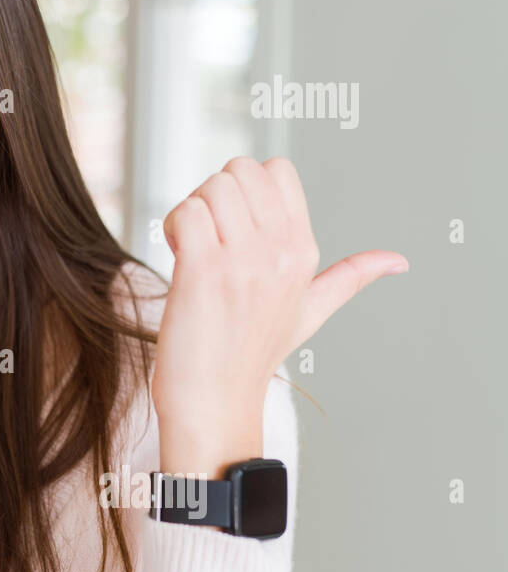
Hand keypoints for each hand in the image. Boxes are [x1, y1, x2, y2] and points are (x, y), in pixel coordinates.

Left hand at [152, 157, 406, 478]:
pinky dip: (172, 227)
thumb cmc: (251, 355)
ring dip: (189, 211)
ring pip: (210, 186)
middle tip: (205, 237)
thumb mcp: (311, 311)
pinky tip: (176, 258)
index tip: (231, 227)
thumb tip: (398, 262)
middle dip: (212, 195)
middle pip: (239, 170)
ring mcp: (244, 261)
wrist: (215, 402)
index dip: (243, 188)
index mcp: (304, 252)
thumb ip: (350, 278)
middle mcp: (280, 252)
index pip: (276, 170)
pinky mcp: (205, 271)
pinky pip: (187, 213)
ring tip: (190, 250)